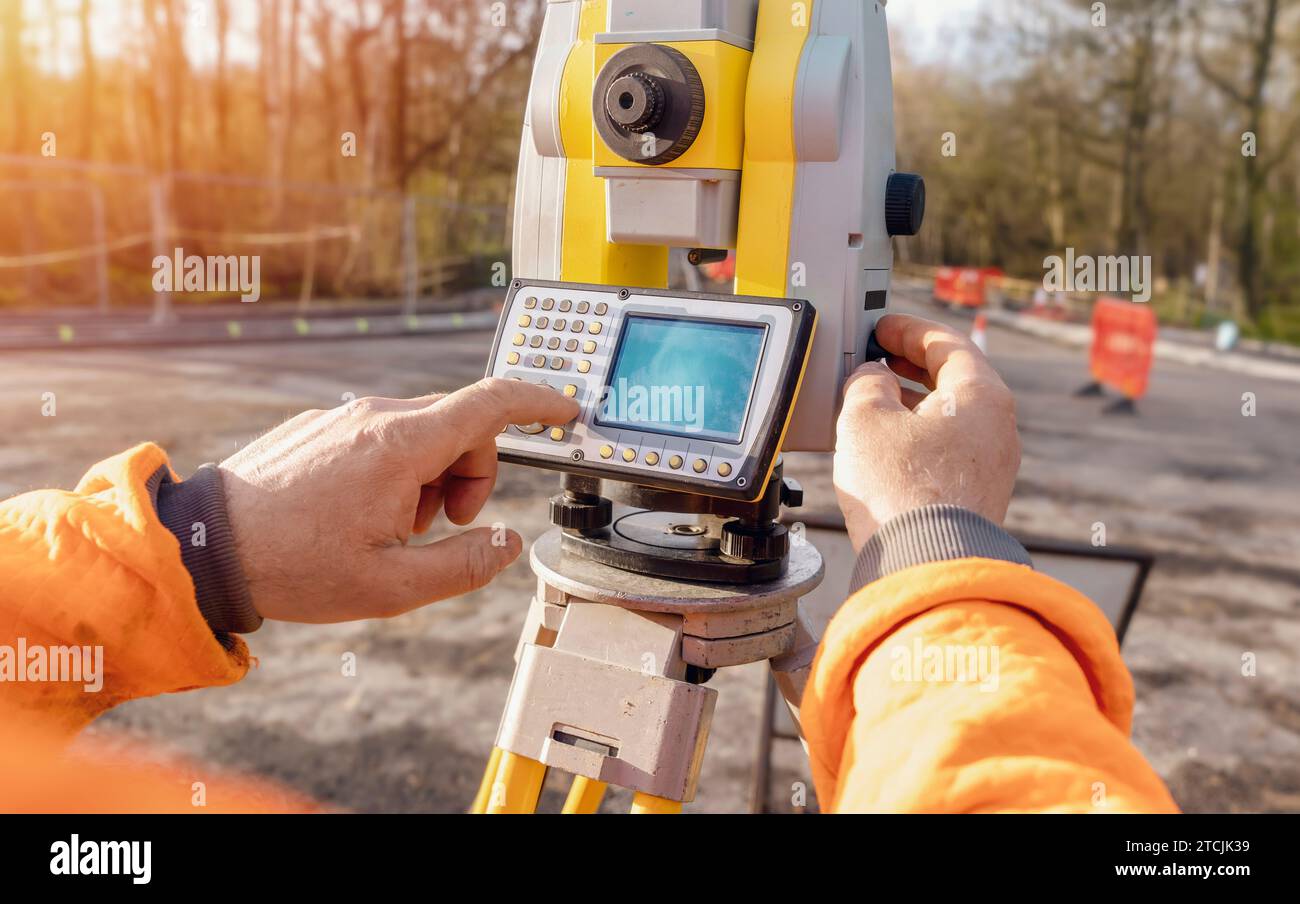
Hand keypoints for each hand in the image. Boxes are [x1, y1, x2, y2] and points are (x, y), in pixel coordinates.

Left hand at [219, 378, 578, 622]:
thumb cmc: (294, 566)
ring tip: (391, 527)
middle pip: (461, 425)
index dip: (538, 403)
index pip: (491, 403)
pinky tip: (359, 514)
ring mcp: (344, 418)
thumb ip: (465, 565)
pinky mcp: (321, 426)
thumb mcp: (393, 586)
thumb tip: (505, 543)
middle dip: (471, 474)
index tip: (565, 411)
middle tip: (443, 524)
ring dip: (430, 477)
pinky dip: (396, 471)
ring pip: (422, 432)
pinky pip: (383, 436)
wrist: (207, 547)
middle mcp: (374, 418)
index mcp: (400, 447)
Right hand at [834, 314, 1020, 551]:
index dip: (908, 331)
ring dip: (911, 405)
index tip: (882, 328)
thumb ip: (866, 384)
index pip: (946, 343)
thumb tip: (871, 378)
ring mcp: (992, 466)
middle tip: (878, 360)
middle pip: (953, 380)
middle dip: (910, 368)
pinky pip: (948, 451)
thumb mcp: (865, 418)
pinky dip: (918, 438)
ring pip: (950, 418)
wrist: (926, 565)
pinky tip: (886, 448)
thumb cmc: (901, 490)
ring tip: (872, 405)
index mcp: (981, 394)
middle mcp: (997, 427)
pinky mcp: (977, 497)